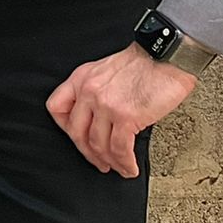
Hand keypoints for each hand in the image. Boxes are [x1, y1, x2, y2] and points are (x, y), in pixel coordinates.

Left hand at [46, 43, 197, 177]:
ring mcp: (106, 105)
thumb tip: (99, 118)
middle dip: (88, 153)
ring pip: (98, 145)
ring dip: (109, 162)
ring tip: (119, 168)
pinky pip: (119, 149)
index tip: (78, 139)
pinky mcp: (126, 117)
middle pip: (76, 133)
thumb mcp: (106, 69)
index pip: (57, 107)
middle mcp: (89, 91)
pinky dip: (125, 164)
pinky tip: (130, 167)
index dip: (65, 128)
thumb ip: (96, 90)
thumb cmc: (144, 61)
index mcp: (81, 78)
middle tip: (100, 162)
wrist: (165, 55)